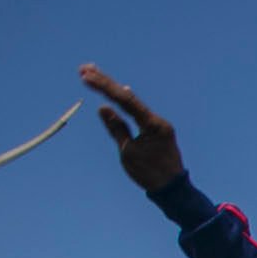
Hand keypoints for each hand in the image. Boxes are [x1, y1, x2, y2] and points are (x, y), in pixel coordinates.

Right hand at [78, 66, 185, 193]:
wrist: (172, 189)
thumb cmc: (150, 173)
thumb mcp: (128, 152)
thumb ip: (116, 128)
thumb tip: (103, 107)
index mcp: (153, 124)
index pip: (125, 101)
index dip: (104, 87)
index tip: (86, 76)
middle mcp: (157, 120)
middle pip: (128, 97)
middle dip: (105, 82)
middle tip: (84, 68)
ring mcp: (157, 124)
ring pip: (132, 102)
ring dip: (113, 90)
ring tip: (93, 74)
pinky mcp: (155, 129)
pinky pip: (137, 112)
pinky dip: (124, 102)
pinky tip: (119, 90)